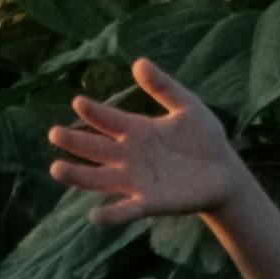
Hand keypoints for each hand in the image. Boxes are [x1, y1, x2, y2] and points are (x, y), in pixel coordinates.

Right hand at [47, 58, 252, 227]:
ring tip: (57, 169)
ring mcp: (137, 181)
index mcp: (137, 130)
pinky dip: (112, 214)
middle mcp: (130, 156)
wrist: (225, 173)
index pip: (109, 119)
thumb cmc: (205, 139)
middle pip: (96, 149)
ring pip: (101, 179)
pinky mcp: (151, 203)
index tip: (78, 102)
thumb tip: (138, 62)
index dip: (94, 112)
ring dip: (80, 176)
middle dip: (75, 142)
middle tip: (54, 134)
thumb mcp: (188, 107)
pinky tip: (95, 216)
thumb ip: (164, 87)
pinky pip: (127, 209)